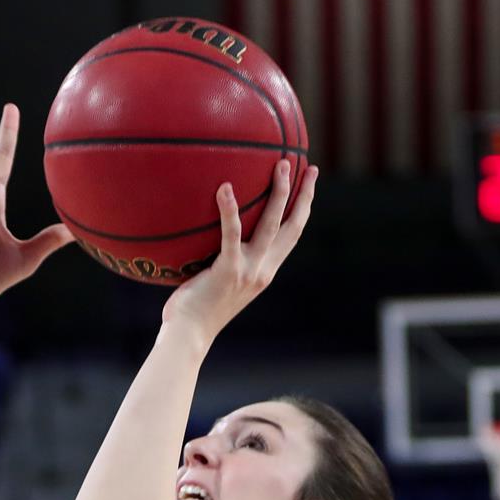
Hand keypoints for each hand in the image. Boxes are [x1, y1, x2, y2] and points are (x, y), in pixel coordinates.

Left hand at [160, 160, 318, 345]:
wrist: (189, 336)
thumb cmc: (194, 311)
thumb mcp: (220, 284)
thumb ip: (226, 262)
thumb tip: (209, 236)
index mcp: (264, 273)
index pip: (291, 237)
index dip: (303, 210)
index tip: (310, 186)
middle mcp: (263, 270)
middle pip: (292, 226)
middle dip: (304, 195)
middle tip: (309, 167)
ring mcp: (248, 270)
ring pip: (272, 224)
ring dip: (280, 192)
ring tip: (282, 164)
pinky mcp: (228, 270)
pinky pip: (231, 234)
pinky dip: (229, 209)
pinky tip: (225, 187)